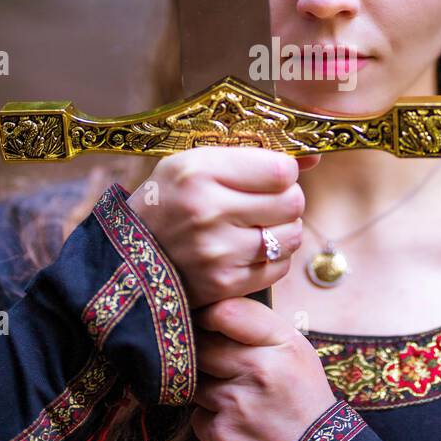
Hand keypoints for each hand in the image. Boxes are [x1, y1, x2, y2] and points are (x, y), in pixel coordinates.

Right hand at [126, 147, 320, 310]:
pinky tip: (247, 251)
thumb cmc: (167, 203)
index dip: (283, 172)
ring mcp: (218, 252)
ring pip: (292, 235)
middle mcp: (208, 211)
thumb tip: (313, 157)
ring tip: (255, 227)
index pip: (281, 170)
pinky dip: (272, 259)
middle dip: (285, 200)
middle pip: (293, 201)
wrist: (126, 259)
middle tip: (262, 204)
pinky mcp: (225, 284)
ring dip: (282, 230)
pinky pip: (279, 267)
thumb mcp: (195, 164)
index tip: (268, 177)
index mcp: (198, 171)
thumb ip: (253, 156)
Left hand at [190, 296, 335, 440]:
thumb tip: (212, 310)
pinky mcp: (220, 435)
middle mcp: (261, 369)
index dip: (208, 315)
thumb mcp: (299, 356)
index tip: (206, 322)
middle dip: (206, 355)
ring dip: (207, 389)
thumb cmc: (305, 406)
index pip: (226, 311)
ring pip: (196, 380)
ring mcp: (237, 403)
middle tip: (225, 370)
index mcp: (284, 344)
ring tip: (239, 403)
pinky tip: (237, 427)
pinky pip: (197, 415)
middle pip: (203, 345)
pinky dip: (210, 420)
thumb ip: (259, 330)